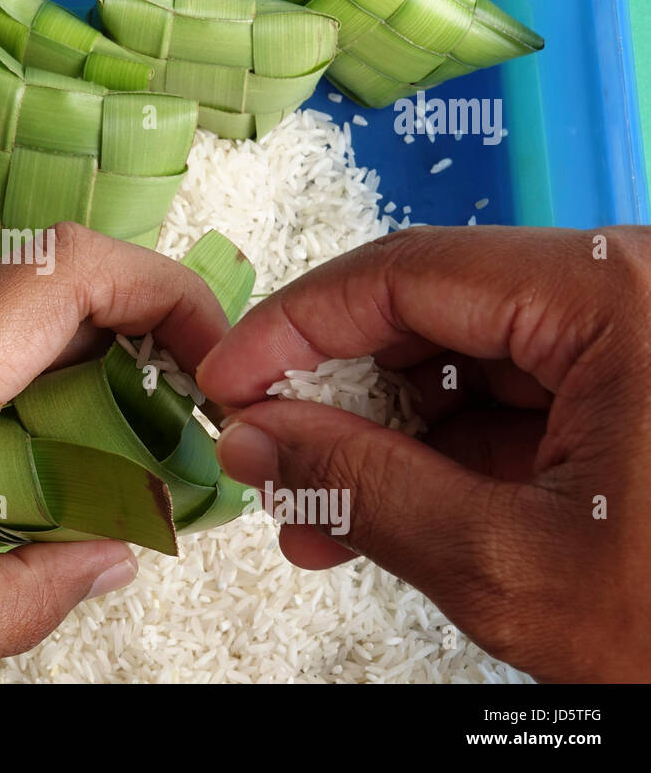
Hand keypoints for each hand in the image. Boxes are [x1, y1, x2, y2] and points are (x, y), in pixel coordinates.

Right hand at [197, 225, 650, 681]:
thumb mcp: (508, 563)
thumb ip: (362, 482)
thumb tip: (256, 437)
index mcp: (619, 297)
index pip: (406, 273)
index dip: (295, 326)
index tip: (228, 379)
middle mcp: (632, 293)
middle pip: (430, 312)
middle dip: (336, 393)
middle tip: (265, 453)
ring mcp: (635, 341)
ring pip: (460, 363)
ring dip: (379, 436)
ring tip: (315, 510)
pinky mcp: (633, 391)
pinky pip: (505, 403)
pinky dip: (436, 457)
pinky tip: (378, 510)